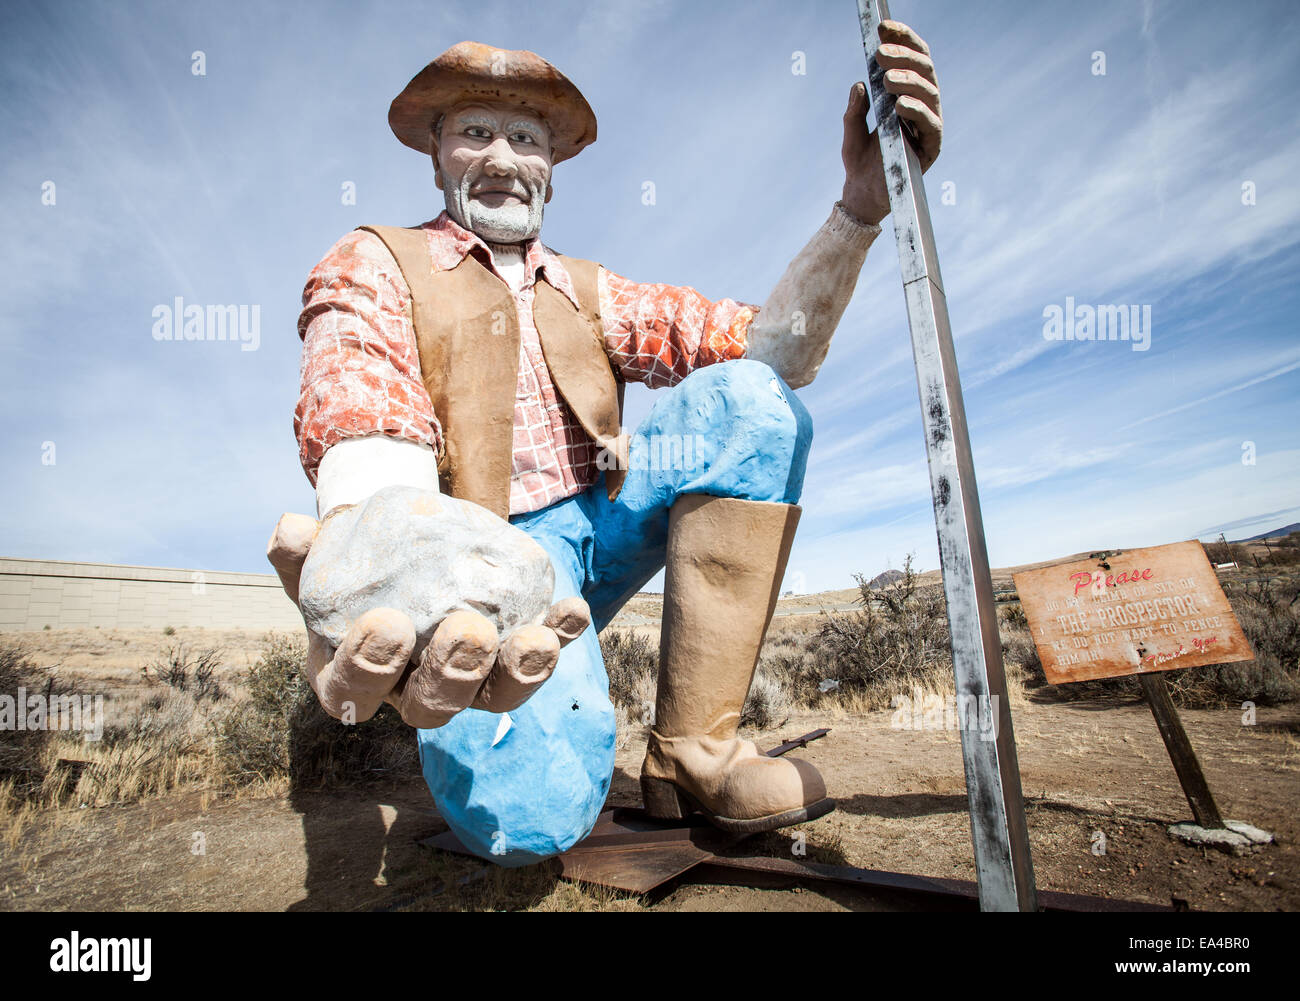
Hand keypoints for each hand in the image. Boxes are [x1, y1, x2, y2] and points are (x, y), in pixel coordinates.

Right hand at [266, 510, 590, 727]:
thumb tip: (289, 529)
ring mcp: (468, 684)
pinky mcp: (511, 660)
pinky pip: (539, 655)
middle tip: (469, 631)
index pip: (353, 691)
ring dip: (520, 671)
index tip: (387, 623)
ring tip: (538, 639)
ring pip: (494, 695)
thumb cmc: (350, 565)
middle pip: (433, 705)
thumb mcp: (318, 559)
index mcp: (351, 681)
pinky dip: (559, 635)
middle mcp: (411, 693)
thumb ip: (299, 552)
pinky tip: (572, 610)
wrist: (400, 555)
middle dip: (454, 673)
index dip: (367, 667)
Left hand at [841, 19, 942, 225]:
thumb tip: (859, 84)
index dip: (902, 39)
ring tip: (887, 78)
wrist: (863, 195)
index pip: (911, 58)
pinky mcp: (932, 146)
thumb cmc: (860, 162)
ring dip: (909, 80)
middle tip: (879, 53)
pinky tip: (900, 103)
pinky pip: (930, 123)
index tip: (882, 26)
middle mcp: (923, 105)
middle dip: (903, 57)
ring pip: (929, 92)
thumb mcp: (851, 131)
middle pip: (924, 69)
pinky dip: (916, 110)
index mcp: (907, 94)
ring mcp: (929, 124)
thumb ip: (855, 109)